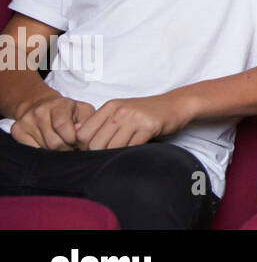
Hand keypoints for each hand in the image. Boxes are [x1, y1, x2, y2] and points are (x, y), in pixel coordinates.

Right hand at [10, 94, 93, 150]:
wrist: (42, 105)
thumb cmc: (68, 111)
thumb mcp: (83, 111)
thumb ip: (87, 121)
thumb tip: (79, 133)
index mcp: (59, 104)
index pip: (62, 125)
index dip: (72, 138)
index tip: (77, 141)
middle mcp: (40, 111)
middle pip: (53, 141)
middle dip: (66, 148)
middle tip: (71, 146)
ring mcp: (26, 120)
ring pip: (43, 148)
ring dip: (55, 151)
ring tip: (61, 144)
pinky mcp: (17, 129)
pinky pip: (31, 149)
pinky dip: (41, 151)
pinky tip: (47, 144)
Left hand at [75, 93, 190, 150]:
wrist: (175, 105)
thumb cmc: (145, 111)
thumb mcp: (120, 110)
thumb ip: (99, 121)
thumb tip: (75, 132)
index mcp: (110, 106)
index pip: (83, 134)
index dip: (84, 147)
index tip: (93, 151)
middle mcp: (120, 110)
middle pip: (95, 144)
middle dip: (98, 154)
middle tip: (107, 156)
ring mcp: (135, 118)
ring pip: (111, 148)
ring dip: (114, 155)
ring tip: (120, 154)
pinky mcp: (149, 127)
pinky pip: (130, 148)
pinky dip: (129, 153)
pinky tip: (133, 151)